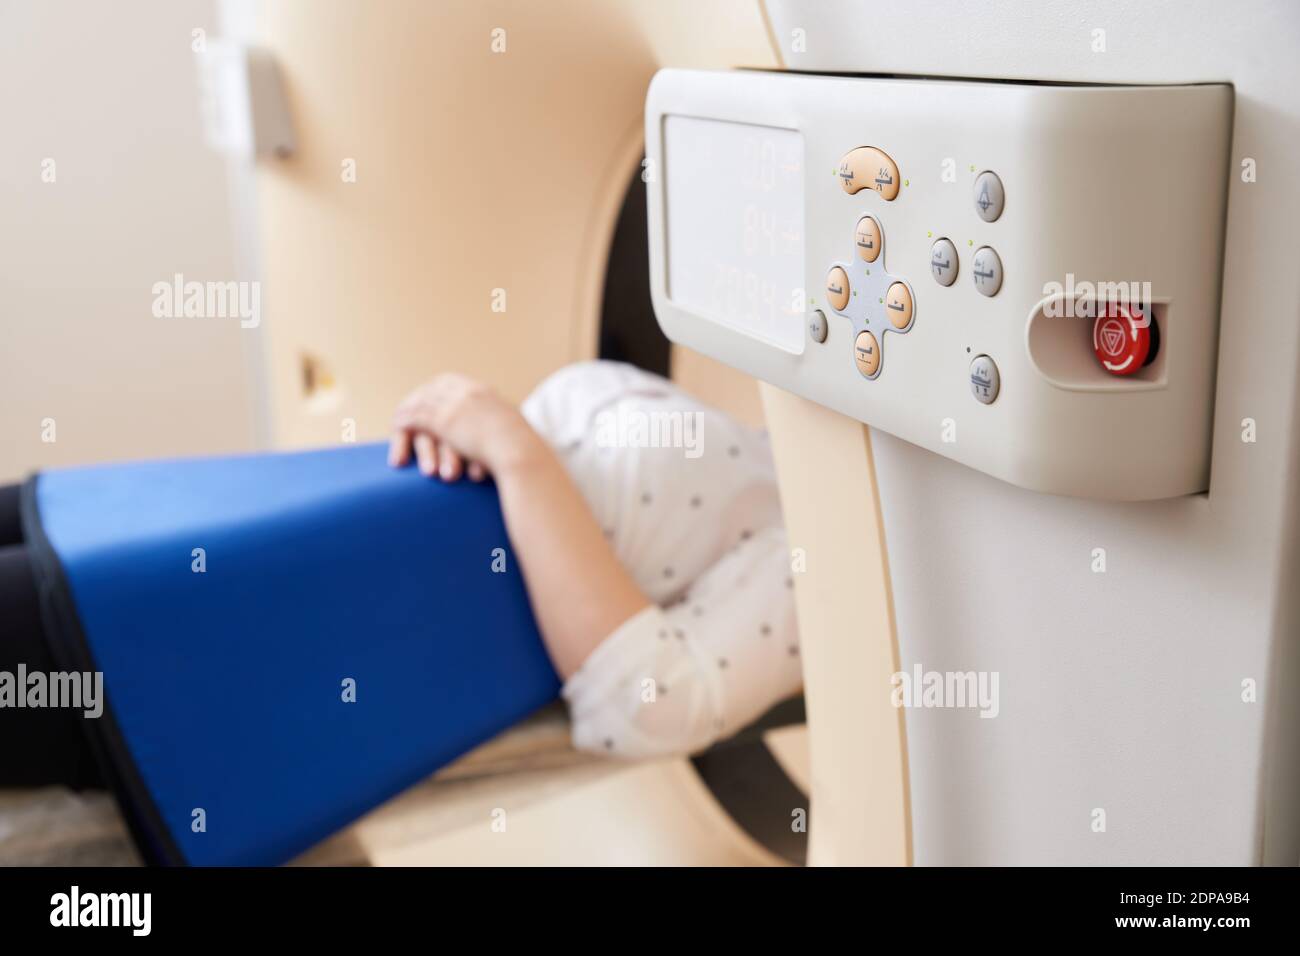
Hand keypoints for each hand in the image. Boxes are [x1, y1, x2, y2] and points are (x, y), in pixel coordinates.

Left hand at [388, 374, 541, 480]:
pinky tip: (397, 425)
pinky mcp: (445, 420)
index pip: (450, 383)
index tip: (428, 398)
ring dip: (409, 412)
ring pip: (422, 403)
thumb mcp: (511, 429)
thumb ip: (500, 425)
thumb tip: (500, 431)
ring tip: (398, 418)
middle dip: (418, 398)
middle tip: (408, 405)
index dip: (435, 391)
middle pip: (432, 389)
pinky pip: (418, 416)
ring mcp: (455, 403)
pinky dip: (406, 421)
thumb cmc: (522, 448)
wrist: (520, 451)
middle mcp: (467, 391)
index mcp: (483, 391)